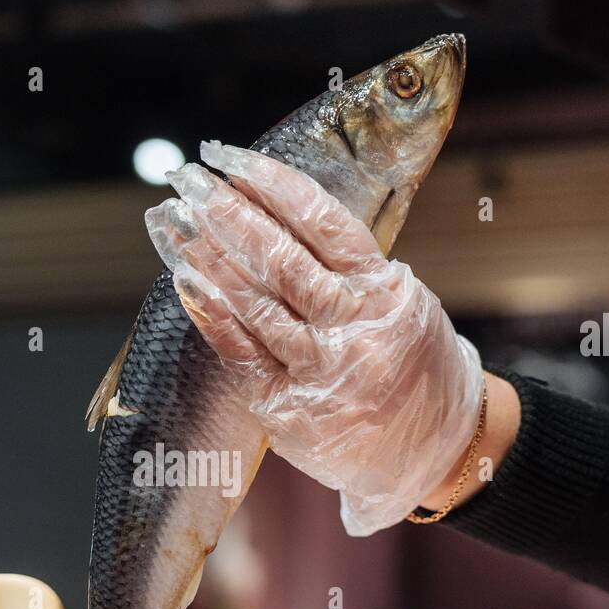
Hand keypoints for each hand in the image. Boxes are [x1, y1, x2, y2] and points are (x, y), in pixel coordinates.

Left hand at [145, 141, 484, 535]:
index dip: (271, 185)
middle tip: (187, 179)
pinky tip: (186, 282)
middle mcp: (354, 329)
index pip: (323, 223)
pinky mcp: (290, 410)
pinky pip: (242, 356)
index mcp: (384, 292)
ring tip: (173, 222)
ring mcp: (321, 372)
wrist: (434, 451)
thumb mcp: (401, 303)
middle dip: (228, 213)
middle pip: (282, 260)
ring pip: (256, 306)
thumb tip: (274, 212)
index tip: (230, 157)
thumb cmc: (410, 365)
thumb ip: (349, 267)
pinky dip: (211, 317)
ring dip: (208, 259)